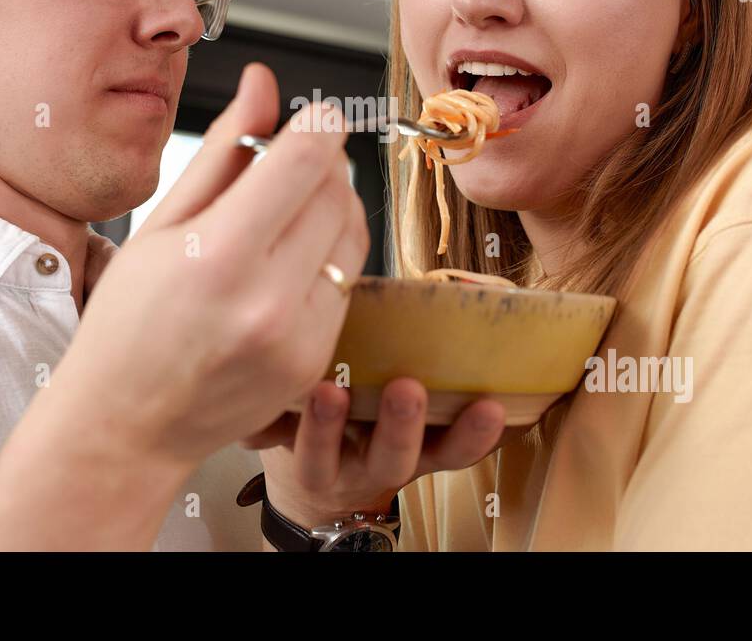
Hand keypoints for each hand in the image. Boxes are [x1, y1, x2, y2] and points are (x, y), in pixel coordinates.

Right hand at [0, 62, 368, 548]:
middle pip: (337, 191)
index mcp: (217, 256)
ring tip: (286, 210)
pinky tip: (287, 261)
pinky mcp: (317, 360)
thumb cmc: (126, 325)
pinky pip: (347, 281)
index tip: (314, 116)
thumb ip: (222, 149)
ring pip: (353, 235)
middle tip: (289, 163)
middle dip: (323, 162)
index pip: (306, 160)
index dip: (319, 123)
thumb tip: (263, 80)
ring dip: (333, 205)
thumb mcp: (160, 225)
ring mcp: (299, 337)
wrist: (127, 427)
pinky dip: (329, 257)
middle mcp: (268, 300)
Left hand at [244, 377, 521, 528]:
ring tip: (329, 391)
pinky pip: (266, 445)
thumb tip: (462, 286)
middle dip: (401, 426)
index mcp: (413, 445)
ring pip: (323, 463)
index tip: (491, 407)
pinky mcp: (276, 450)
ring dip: (326, 430)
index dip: (473, 434)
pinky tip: (260, 402)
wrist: (312, 461)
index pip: (452, 448)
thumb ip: (426, 351)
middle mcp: (370, 461)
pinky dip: (261, 426)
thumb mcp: (404, 385)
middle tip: (407, 389)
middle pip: (393, 460)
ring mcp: (322, 465)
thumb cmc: (372, 402)